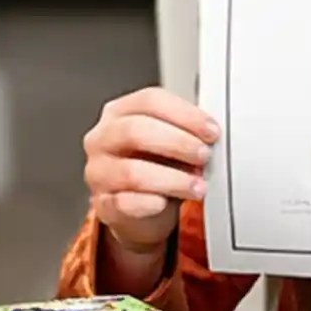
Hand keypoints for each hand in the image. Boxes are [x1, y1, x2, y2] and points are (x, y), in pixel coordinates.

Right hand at [83, 87, 219, 251]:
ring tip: (197, 186)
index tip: (211, 130)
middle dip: (178, 142)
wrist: (139, 209)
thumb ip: (185, 132)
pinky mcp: (103, 205)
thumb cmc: (154, 166)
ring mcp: (98, 172)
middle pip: (135, 130)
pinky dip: (150, 203)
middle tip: (204, 155)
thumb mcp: (168, 141)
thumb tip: (211, 137)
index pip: (149, 101)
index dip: (184, 114)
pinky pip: (125, 203)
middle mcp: (102, 139)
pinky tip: (166, 202)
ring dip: (173, 179)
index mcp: (119, 113)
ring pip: (132, 172)